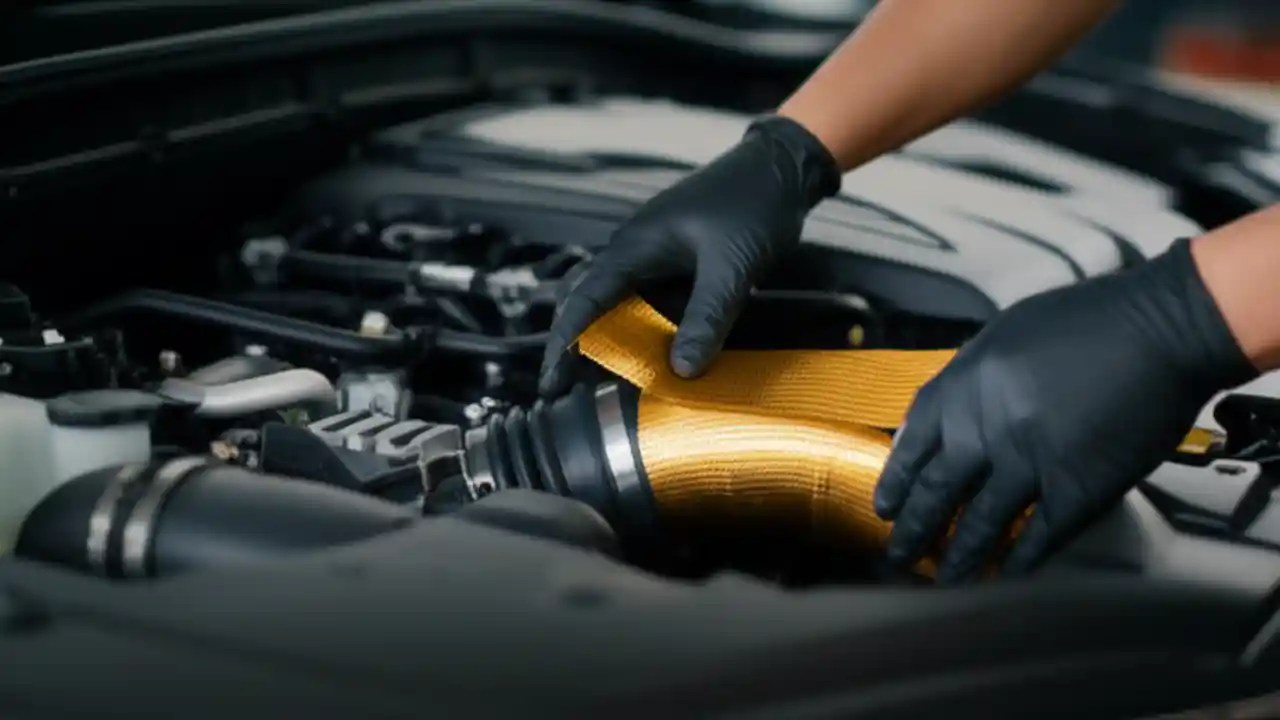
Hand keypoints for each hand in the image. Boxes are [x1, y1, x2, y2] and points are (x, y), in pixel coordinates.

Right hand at [538, 115, 840, 397]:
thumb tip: (683, 373)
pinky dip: (645, 333)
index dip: (564, 345)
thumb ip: (707, 317)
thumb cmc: (752, 206)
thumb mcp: (732, 266)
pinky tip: (657, 359)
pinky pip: (649, 304)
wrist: (780, 169)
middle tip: (565, 391)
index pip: (584, 301)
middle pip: (588, 304)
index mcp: (634, 248)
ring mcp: (654, 258)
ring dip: (610, 342)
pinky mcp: (676, 265)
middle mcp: (634, 254)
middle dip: (574, 347)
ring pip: (618, 307)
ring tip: (605, 384)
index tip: (550, 384)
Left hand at [874, 238, 1256, 581]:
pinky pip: (1038, 537)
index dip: (895, 484)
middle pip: (935, 494)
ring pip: (980, 526)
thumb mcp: (1001, 337)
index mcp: (962, 389)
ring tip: (945, 580)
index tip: (886, 508)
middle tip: (899, 556)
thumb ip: (963, 382)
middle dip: (913, 532)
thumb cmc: (1086, 322)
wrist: (1159, 329)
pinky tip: (1006, 576)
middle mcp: (985, 430)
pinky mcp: (1077, 489)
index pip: (910, 448)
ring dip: (959, 558)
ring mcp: (1029, 464)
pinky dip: (1019, 562)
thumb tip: (931, 424)